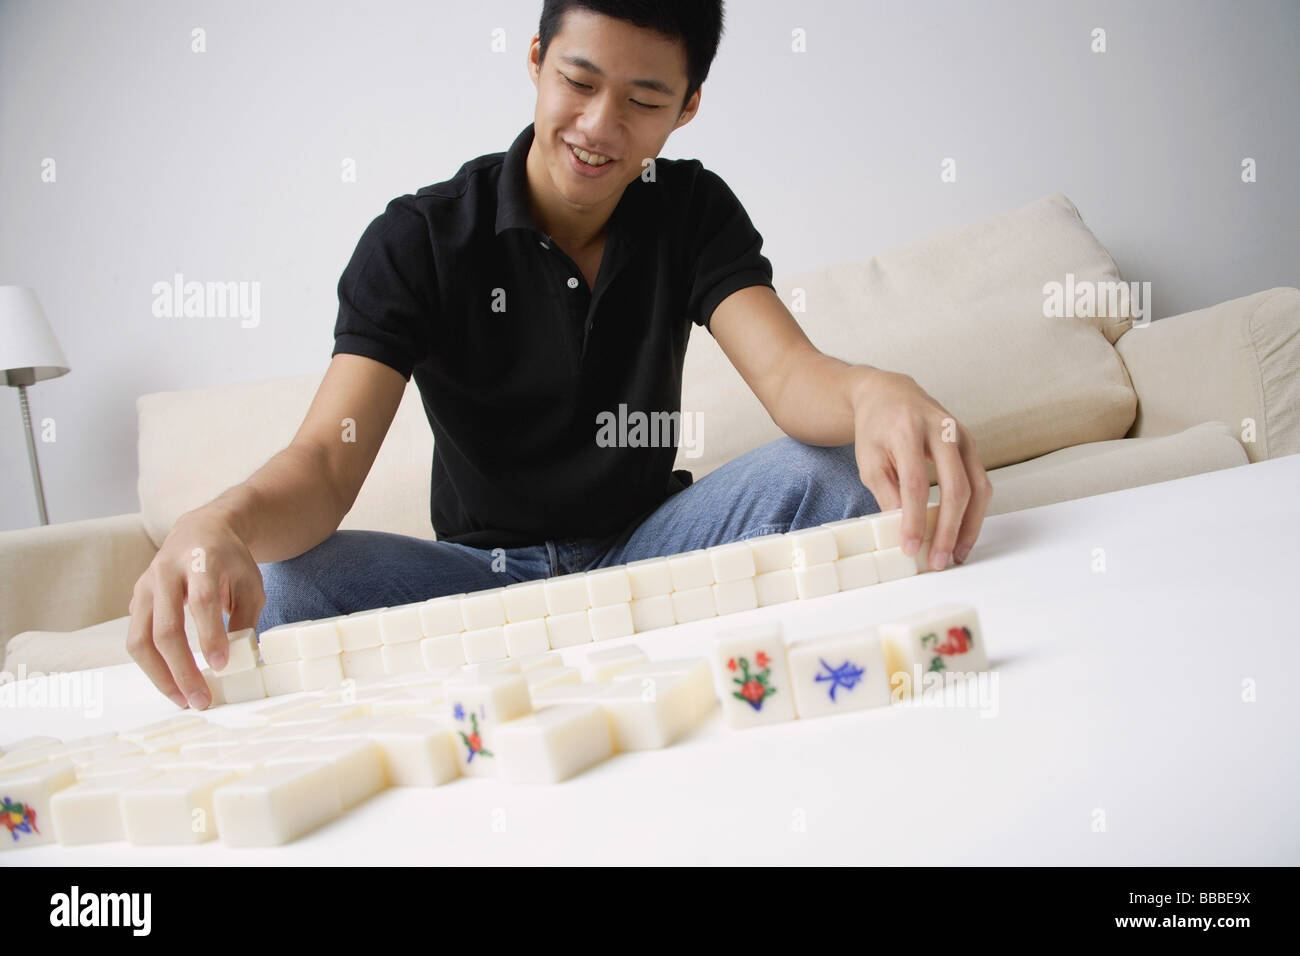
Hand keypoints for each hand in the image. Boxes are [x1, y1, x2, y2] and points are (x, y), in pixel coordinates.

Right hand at [125, 508, 265, 708]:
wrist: (200, 531)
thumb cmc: (230, 561)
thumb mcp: (250, 582)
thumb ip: (246, 618)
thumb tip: (240, 661)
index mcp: (201, 561)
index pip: (201, 601)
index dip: (210, 635)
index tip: (221, 666)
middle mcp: (166, 572)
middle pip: (166, 628)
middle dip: (182, 669)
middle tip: (202, 699)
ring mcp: (145, 586)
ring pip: (140, 640)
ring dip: (160, 676)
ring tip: (184, 700)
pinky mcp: (135, 600)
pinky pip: (136, 641)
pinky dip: (152, 667)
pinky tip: (172, 683)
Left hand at [850, 368, 991, 568]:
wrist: (890, 394)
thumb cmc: (876, 429)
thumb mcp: (869, 459)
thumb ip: (885, 491)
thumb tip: (902, 528)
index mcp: (908, 430)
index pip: (916, 483)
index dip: (914, 519)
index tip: (909, 548)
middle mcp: (942, 430)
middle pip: (955, 487)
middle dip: (948, 530)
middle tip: (937, 561)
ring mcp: (963, 435)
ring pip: (978, 487)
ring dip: (969, 526)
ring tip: (956, 555)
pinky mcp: (972, 444)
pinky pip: (981, 483)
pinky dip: (975, 513)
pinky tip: (963, 534)